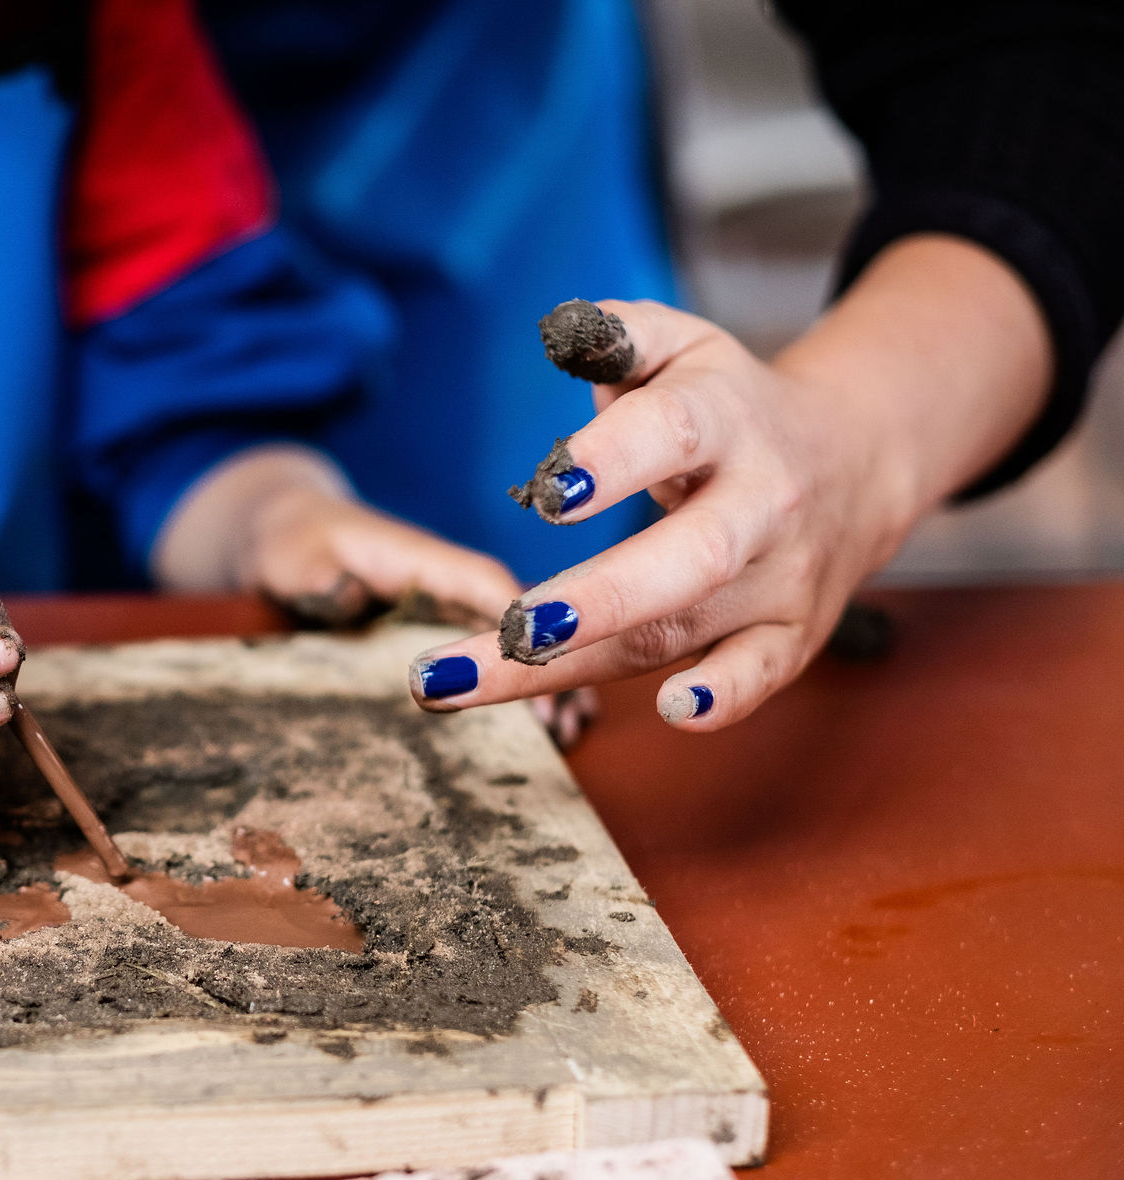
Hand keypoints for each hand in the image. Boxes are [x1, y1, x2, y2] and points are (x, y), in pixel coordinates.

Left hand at [151, 446, 594, 748]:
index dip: (518, 626)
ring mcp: (456, 608)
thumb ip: (318, 577)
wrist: (289, 536)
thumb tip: (343, 596)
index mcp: (425, 559)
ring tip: (574, 735)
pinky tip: (556, 728)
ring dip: (549, 685)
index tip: (542, 672)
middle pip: (516, 623)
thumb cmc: (295, 546)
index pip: (483, 585)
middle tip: (568, 724)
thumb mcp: (297, 557)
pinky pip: (497, 661)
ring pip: (517, 645)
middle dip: (548, 669)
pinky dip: (527, 690)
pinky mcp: (451, 631)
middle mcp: (453, 583)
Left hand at [407, 237, 1050, 728]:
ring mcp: (778, 578)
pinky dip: (723, 698)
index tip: (548, 489)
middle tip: (509, 629)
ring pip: (676, 630)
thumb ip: (617, 336)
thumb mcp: (682, 347)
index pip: (671, 436)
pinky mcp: (789, 635)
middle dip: (594, 601)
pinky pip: (758, 675)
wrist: (856, 460)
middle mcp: (759, 505)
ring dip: (572, 666)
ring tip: (460, 683)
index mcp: (723, 420)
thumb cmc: (728, 406)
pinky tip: (671, 712)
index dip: (614, 459)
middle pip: (682, 561)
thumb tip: (559, 329)